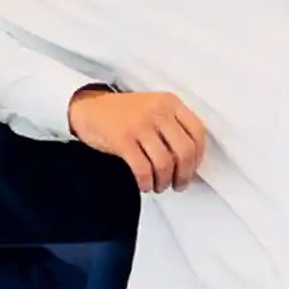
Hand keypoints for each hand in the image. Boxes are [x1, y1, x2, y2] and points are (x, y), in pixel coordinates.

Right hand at [68, 87, 206, 192]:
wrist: (89, 108)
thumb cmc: (124, 113)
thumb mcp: (154, 108)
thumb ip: (173, 125)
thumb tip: (191, 161)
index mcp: (170, 103)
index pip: (198, 132)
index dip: (199, 156)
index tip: (192, 168)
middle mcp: (158, 111)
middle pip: (185, 151)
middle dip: (184, 175)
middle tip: (178, 185)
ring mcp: (140, 125)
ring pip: (165, 163)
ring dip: (164, 182)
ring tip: (159, 186)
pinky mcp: (123, 139)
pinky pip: (143, 169)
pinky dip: (146, 183)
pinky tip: (144, 184)